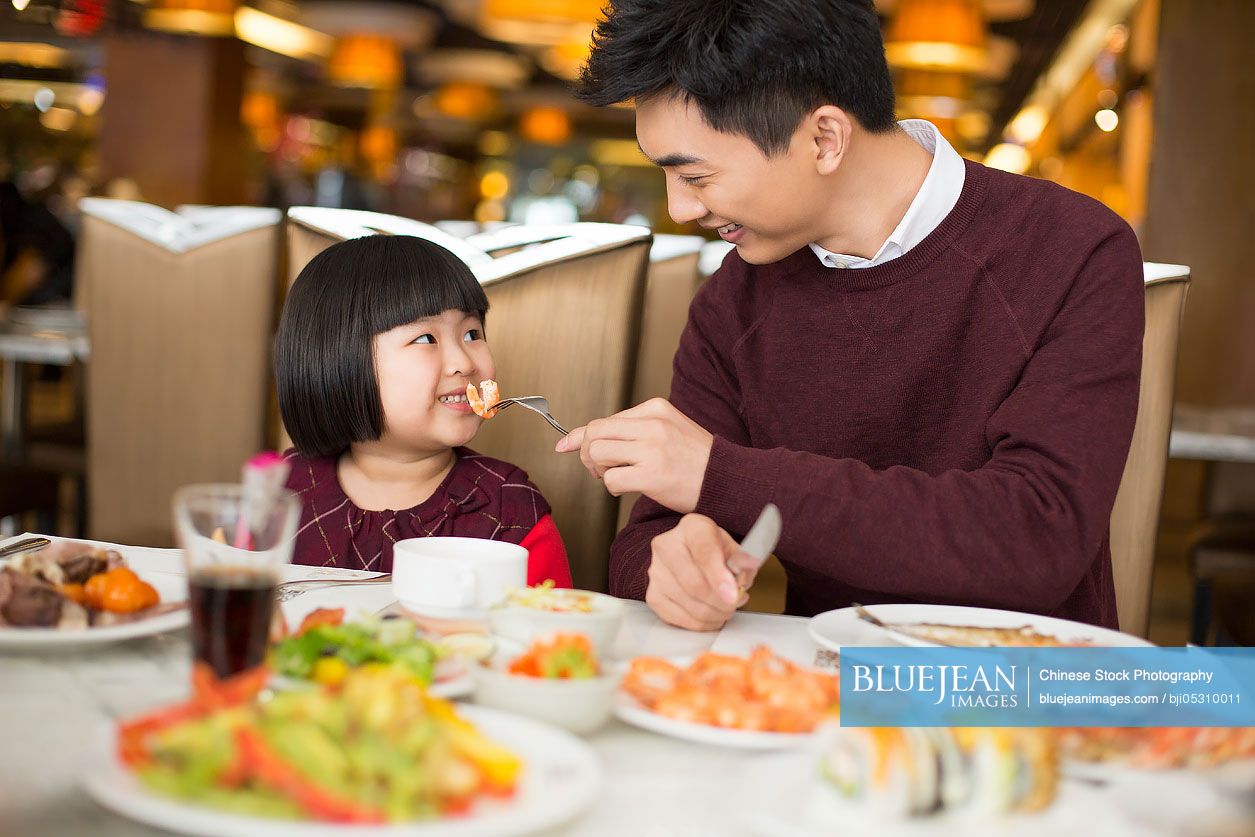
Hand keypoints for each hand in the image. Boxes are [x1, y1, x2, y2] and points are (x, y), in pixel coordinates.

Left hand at [554, 398, 712, 513]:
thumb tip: (579, 438)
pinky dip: (612, 487)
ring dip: (600, 470)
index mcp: (656, 409)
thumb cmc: (696, 459)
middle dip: (587, 454)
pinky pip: (611, 480)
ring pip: (598, 454)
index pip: (605, 419)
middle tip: (599, 468)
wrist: (727, 479)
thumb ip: (630, 430)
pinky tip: (628, 487)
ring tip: (615, 476)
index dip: (581, 436)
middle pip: (595, 433)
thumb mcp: (667, 430)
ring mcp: (652, 449)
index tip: (566, 445)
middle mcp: (652, 425)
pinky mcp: (652, 475)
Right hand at [644, 514, 752, 631]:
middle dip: (721, 602)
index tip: (733, 595)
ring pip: (689, 605)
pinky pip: (680, 619)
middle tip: (736, 602)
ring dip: (715, 613)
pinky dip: (702, 623)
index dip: (719, 577)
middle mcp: (667, 545)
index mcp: (692, 527)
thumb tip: (748, 566)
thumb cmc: (714, 551)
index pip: (704, 552)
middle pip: (694, 584)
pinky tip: (712, 614)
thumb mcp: (733, 548)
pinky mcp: (652, 595)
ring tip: (726, 607)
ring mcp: (656, 571)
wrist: (690, 555)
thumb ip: (743, 559)